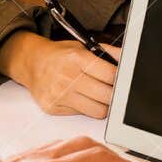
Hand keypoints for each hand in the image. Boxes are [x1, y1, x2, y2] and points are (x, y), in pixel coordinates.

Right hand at [0, 31, 119, 117]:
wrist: (33, 63)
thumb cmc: (61, 55)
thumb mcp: (84, 46)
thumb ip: (109, 52)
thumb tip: (129, 59)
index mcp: (76, 59)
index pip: (111, 75)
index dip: (120, 78)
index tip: (122, 79)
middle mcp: (67, 78)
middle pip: (107, 96)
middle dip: (114, 93)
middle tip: (113, 88)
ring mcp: (59, 95)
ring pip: (98, 111)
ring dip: (103, 104)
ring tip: (98, 94)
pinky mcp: (53, 108)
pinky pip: (82, 114)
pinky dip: (86, 108)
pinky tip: (81, 97)